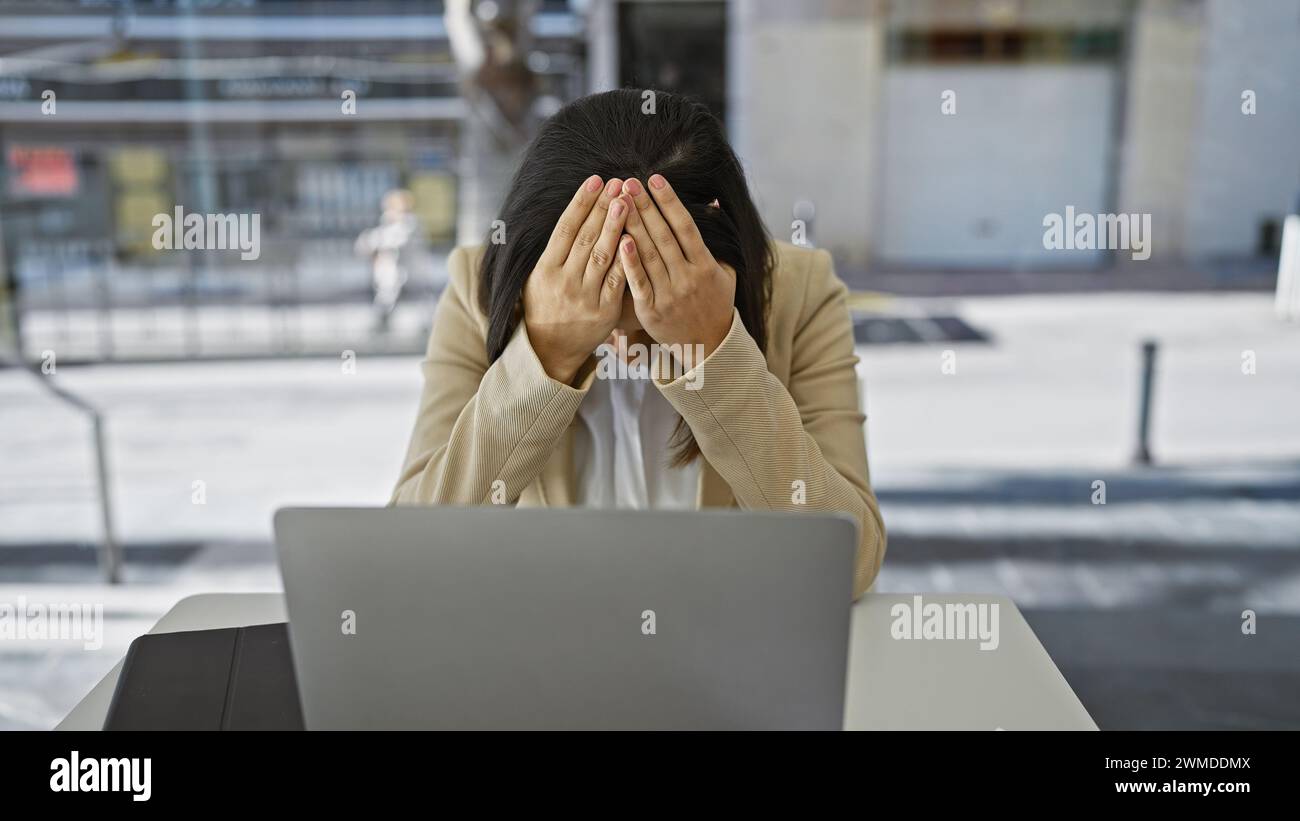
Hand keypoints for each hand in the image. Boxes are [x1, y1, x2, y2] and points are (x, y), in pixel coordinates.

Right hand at [523, 176, 629, 383]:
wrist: (549, 350)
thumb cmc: (546, 306)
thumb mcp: (539, 278)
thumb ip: (557, 251)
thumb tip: (575, 214)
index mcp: (546, 269)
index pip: (565, 228)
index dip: (581, 202)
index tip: (595, 180)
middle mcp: (564, 281)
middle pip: (585, 237)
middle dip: (602, 208)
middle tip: (618, 184)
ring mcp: (584, 297)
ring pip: (601, 256)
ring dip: (616, 227)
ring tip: (627, 202)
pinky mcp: (603, 312)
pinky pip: (616, 281)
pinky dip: (626, 260)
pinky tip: (636, 239)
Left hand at [617, 175, 735, 361]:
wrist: (708, 346)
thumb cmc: (715, 303)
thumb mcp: (725, 270)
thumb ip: (717, 237)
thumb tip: (715, 202)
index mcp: (705, 265)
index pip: (685, 227)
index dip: (670, 201)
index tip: (655, 178)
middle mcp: (688, 278)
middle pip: (664, 237)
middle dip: (645, 207)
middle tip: (628, 182)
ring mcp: (669, 295)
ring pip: (649, 255)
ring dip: (633, 226)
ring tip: (618, 202)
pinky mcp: (652, 311)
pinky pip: (638, 283)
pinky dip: (628, 263)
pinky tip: (619, 241)